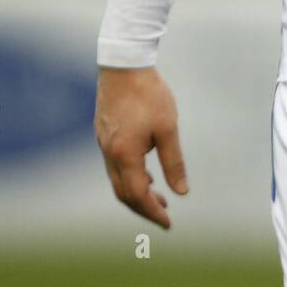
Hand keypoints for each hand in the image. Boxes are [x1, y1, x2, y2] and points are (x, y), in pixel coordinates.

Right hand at [94, 65, 187, 229]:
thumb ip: (174, 161)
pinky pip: (115, 166)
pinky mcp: (104, 133)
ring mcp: (104, 143)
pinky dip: (130, 176)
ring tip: (159, 196)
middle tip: (164, 214)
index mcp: (125, 155)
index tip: (168, 223)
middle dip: (144, 207)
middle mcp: (109, 153)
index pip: (138, 195)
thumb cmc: (148, 94)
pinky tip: (146, 173)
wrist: (124, 64)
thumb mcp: (167, 128)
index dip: (153, 211)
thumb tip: (182, 191)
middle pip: (124, 193)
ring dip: (137, 192)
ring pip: (118, 180)